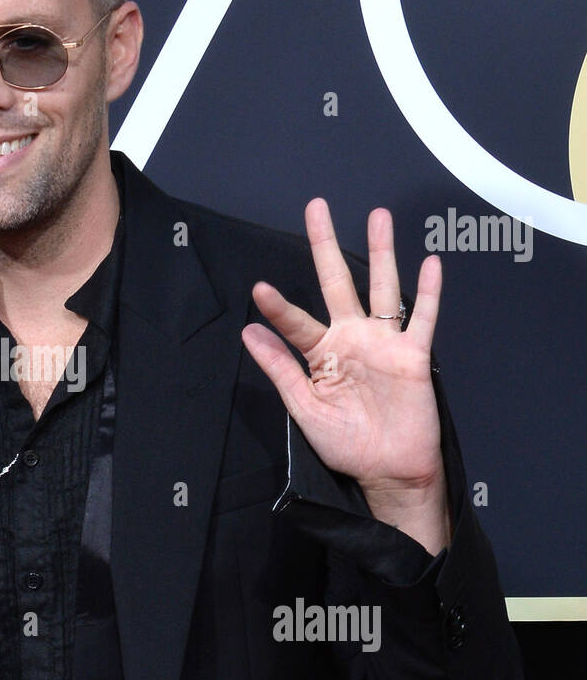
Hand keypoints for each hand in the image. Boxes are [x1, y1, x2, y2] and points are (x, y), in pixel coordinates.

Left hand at [241, 200, 449, 555]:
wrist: (388, 472)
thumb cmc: (345, 444)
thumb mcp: (304, 408)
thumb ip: (280, 368)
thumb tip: (249, 332)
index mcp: (321, 353)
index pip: (296, 321)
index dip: (278, 307)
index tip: (259, 288)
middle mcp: (351, 340)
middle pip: (338, 282)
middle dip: (325, 245)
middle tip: (315, 208)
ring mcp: (383, 344)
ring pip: (381, 288)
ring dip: (381, 252)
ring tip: (377, 216)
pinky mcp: (413, 356)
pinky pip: (421, 319)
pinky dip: (427, 293)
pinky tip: (430, 263)